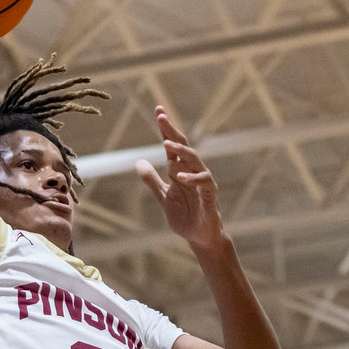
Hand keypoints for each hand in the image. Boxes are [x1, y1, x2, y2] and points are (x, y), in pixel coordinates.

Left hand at [136, 106, 227, 252]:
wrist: (200, 237)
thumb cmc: (185, 216)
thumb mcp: (164, 196)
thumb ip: (152, 180)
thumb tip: (138, 163)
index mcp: (179, 170)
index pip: (172, 145)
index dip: (165, 128)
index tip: (158, 110)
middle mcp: (191, 172)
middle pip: (183, 146)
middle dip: (172, 131)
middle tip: (161, 117)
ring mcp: (202, 182)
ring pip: (194, 160)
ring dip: (181, 151)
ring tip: (167, 144)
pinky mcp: (210, 195)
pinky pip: (204, 181)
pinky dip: (192, 178)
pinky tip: (180, 176)